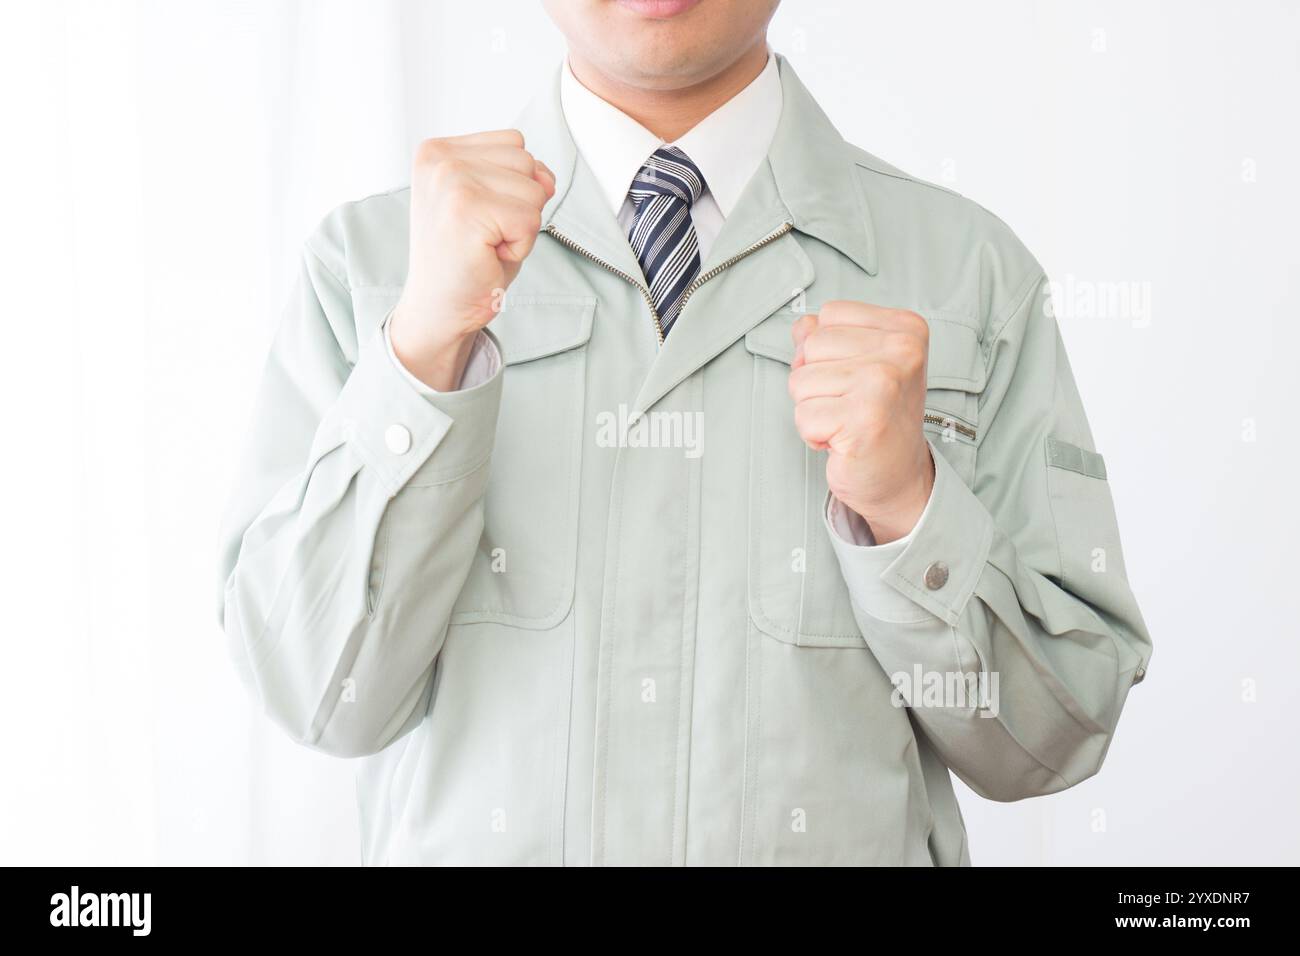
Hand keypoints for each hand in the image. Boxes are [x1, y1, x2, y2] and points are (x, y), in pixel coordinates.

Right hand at [389, 129, 555, 389]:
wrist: (439, 309)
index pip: (514, 143)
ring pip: (534, 190)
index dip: (512, 188)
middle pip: (527, 162)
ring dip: (521, 227)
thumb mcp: (494, 203)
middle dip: (519, 206)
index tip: (479, 217)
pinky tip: (489, 256)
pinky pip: (530, 219)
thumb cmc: (466, 260)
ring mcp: (450, 181)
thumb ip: (520, 175)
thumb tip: (547, 177)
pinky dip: (520, 246)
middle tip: (484, 235)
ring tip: (486, 244)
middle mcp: (439, 159)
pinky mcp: (465, 210)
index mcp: (438, 150)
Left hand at [788, 301, 935, 543]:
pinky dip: (813, 434)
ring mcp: (884, 383)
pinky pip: (803, 415)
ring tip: (845, 421)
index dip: (826, 350)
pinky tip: (842, 440)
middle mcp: (902, 351)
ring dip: (813, 408)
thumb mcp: (861, 363)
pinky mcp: (864, 419)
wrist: (899, 475)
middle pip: (812, 345)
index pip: (829, 315)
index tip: (853, 377)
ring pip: (800, 380)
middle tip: (848, 404)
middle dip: (815, 380)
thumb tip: (802, 326)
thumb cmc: (878, 418)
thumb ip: (829, 335)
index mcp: (906, 328)